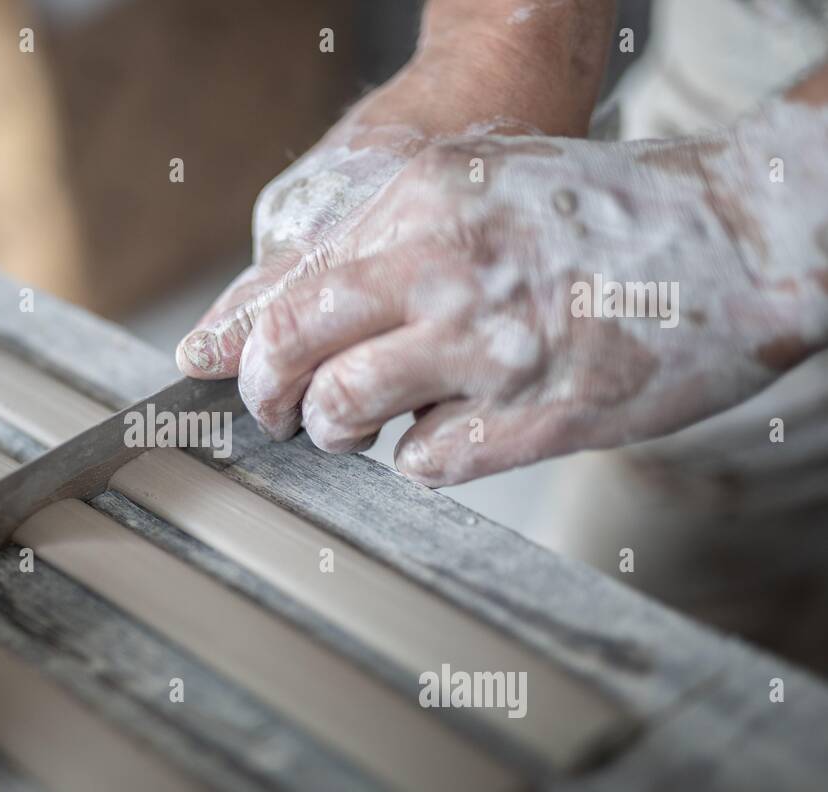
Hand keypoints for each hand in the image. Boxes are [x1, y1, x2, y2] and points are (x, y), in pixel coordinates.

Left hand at [207, 105, 827, 485]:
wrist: (732, 238)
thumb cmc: (595, 217)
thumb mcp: (473, 192)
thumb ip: (374, 246)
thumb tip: (268, 309)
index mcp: (420, 204)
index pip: (279, 284)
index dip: (226, 337)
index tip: (198, 367)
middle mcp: (442, 269)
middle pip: (285, 351)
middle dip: (263, 393)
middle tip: (278, 409)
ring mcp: (487, 347)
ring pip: (341, 412)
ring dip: (338, 427)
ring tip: (369, 416)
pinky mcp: (532, 417)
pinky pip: (423, 461)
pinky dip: (421, 454)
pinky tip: (455, 425)